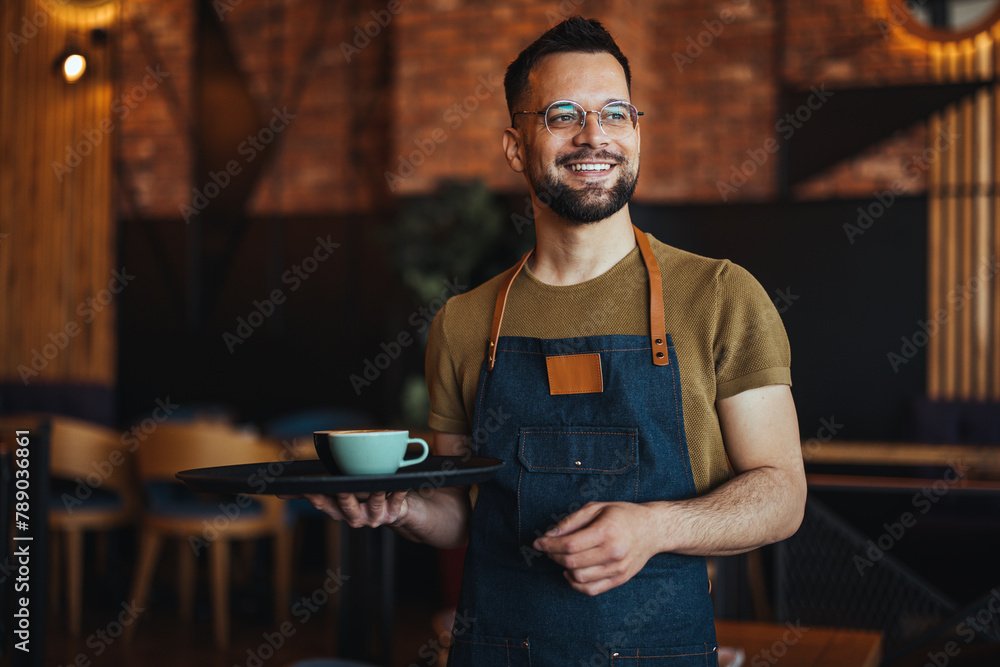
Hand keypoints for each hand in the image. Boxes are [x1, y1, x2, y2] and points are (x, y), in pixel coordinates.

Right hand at [302, 491, 409, 528]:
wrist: (401, 511)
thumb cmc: (369, 495)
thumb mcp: (346, 490)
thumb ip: (325, 483)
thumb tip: (290, 481)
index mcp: (340, 509)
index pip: (321, 502)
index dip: (310, 496)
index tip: (299, 488)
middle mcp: (355, 516)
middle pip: (345, 506)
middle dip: (342, 497)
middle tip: (340, 487)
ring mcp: (375, 516)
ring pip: (372, 503)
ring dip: (373, 494)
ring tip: (374, 485)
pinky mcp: (394, 512)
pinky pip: (397, 499)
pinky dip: (399, 491)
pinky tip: (400, 484)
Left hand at [532, 501, 659, 595]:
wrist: (653, 529)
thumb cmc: (622, 515)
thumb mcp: (597, 508)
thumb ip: (572, 520)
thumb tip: (549, 534)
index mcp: (607, 531)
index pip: (570, 545)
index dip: (549, 545)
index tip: (538, 542)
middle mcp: (613, 552)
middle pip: (571, 562)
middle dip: (553, 555)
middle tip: (548, 548)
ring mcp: (618, 568)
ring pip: (579, 578)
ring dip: (563, 569)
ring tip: (561, 557)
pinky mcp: (620, 579)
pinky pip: (591, 589)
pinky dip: (575, 584)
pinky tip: (571, 572)